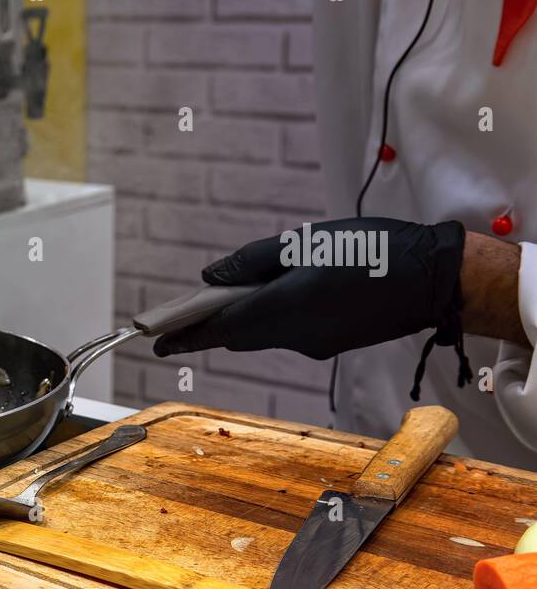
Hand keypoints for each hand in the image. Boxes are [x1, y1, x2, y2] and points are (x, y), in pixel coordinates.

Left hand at [153, 218, 466, 360]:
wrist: (434, 279)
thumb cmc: (372, 250)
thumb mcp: (305, 243)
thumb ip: (252, 261)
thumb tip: (210, 277)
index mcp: (281, 308)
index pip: (218, 328)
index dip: (184, 335)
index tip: (155, 341)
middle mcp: (292, 336)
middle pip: (236, 336)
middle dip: (204, 331)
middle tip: (174, 327)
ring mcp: (312, 345)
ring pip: (260, 336)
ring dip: (236, 325)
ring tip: (213, 310)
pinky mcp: (329, 344)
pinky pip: (286, 334)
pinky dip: (267, 322)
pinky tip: (269, 302)